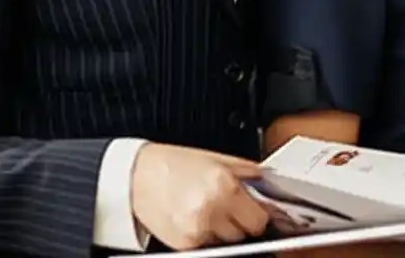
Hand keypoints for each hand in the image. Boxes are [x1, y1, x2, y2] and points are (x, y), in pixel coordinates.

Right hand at [129, 143, 272, 249]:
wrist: (135, 176)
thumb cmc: (172, 164)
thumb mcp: (216, 159)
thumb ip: (248, 173)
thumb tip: (269, 185)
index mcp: (225, 186)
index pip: (260, 219)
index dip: (258, 214)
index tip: (253, 209)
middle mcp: (212, 210)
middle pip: (245, 233)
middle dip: (240, 221)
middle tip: (226, 206)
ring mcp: (197, 231)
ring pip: (227, 242)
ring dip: (222, 229)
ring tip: (206, 208)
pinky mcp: (184, 245)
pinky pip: (207, 245)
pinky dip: (205, 235)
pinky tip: (194, 217)